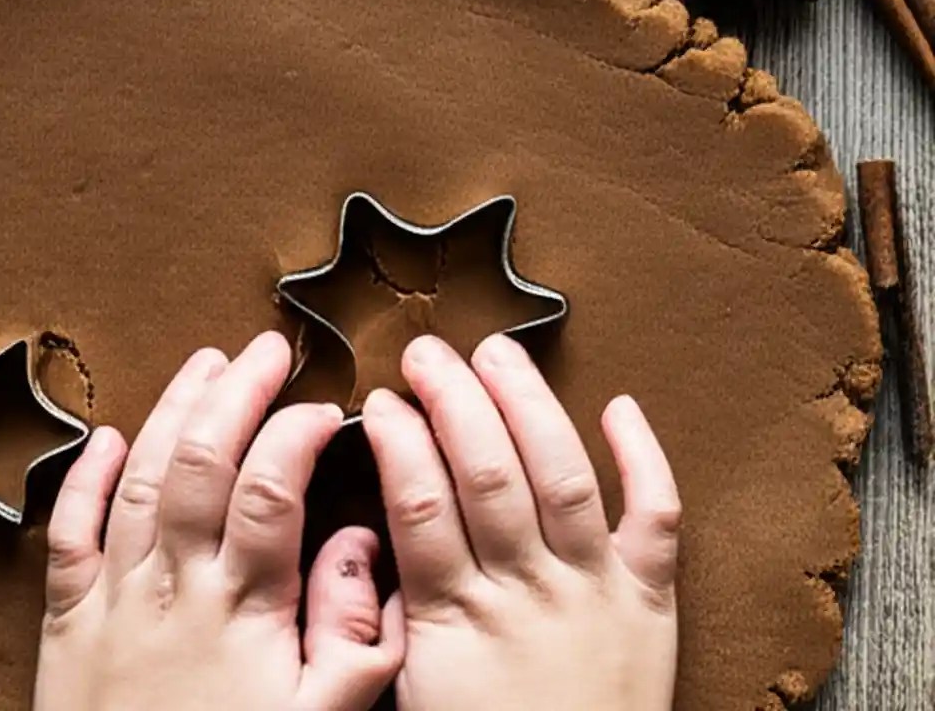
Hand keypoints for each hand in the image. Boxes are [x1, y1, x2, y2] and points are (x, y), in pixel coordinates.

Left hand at [34, 332, 402, 710]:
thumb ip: (354, 637)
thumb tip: (359, 546)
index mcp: (243, 610)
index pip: (269, 488)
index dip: (298, 433)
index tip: (327, 411)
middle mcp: (173, 589)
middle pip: (200, 462)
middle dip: (236, 394)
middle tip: (266, 350)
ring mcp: (113, 600)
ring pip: (138, 479)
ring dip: (171, 413)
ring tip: (205, 366)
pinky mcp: (68, 622)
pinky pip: (66, 534)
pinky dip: (82, 479)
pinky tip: (104, 439)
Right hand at [362, 335, 680, 710]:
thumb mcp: (413, 692)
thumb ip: (394, 616)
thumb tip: (373, 546)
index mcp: (459, 617)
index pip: (420, 502)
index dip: (398, 441)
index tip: (378, 402)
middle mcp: (527, 589)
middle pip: (486, 471)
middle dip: (452, 399)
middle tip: (425, 353)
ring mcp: (592, 587)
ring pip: (560, 475)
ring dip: (526, 404)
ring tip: (496, 353)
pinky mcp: (647, 598)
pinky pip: (655, 517)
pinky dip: (644, 457)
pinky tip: (619, 406)